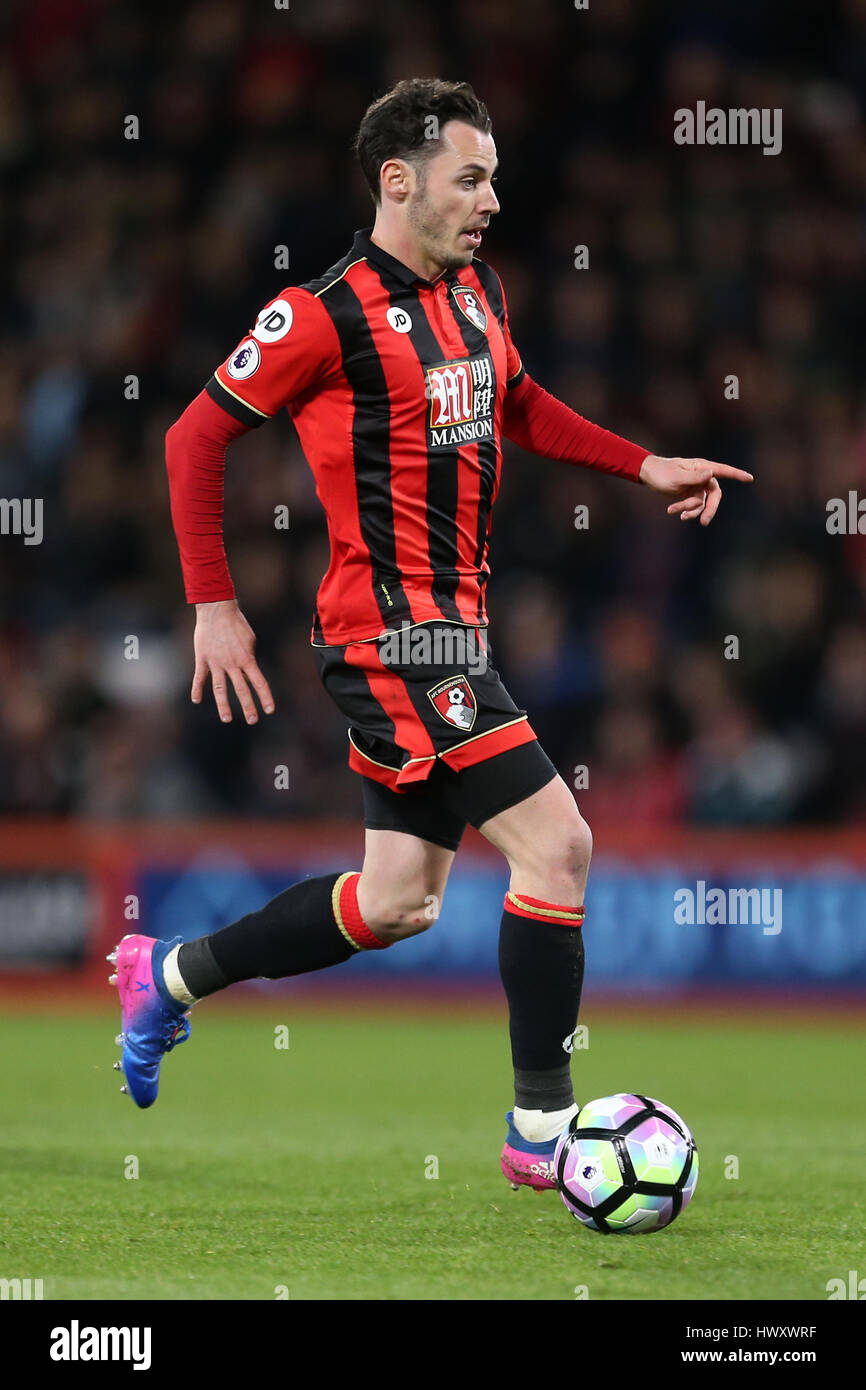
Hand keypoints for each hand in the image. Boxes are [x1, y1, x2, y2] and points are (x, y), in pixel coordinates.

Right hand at [191, 599, 274, 723]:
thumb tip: (250, 671)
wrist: (217, 609)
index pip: (259, 682)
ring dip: (223, 705)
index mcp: (247, 659)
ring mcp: (216, 662)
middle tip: (252, 720)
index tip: (270, 710)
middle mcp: (232, 663)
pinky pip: (199, 677)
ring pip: (220, 688)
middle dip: (248, 707)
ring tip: (227, 719)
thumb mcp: (250, 640)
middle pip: (241, 689)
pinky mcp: (202, 658)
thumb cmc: (236, 623)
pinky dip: (196, 689)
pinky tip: (196, 700)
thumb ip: (249, 657)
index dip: (265, 697)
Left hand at [638, 455, 753, 525]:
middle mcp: (703, 477)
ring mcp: (698, 487)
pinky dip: (686, 511)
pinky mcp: (691, 494)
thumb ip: (695, 477)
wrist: (649, 476)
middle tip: (704, 523)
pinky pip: (694, 506)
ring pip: (702, 503)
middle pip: (714, 495)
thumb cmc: (662, 472)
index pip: (722, 471)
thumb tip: (711, 474)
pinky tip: (676, 514)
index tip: (749, 478)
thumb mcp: (677, 476)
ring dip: (690, 510)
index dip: (736, 475)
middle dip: (710, 509)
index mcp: (702, 467)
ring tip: (674, 511)